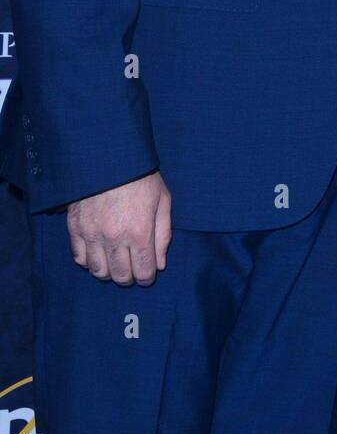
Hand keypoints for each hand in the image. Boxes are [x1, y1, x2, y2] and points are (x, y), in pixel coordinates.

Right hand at [66, 171, 171, 285]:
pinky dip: (89, 260)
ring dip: (109, 271)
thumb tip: (160, 264)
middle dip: (130, 277)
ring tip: (115, 262)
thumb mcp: (163, 201)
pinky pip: (79, 257)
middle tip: (133, 268)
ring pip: (99, 271)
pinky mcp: (75, 227)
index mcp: (139, 231)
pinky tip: (98, 252)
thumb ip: (163, 235)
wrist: (110, 156)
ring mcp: (92, 233)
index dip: (148, 277)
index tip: (148, 273)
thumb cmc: (141, 177)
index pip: (144, 272)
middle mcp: (114, 237)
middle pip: (121, 276)